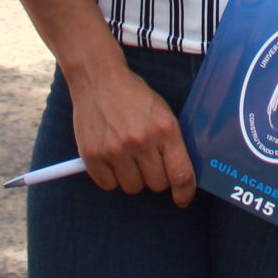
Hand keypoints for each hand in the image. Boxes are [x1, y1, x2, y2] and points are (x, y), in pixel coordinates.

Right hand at [70, 63, 196, 205]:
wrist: (98, 78)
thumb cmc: (134, 96)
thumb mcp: (163, 112)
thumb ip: (171, 142)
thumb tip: (179, 175)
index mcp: (165, 130)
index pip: (181, 175)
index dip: (185, 193)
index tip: (182, 199)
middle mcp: (141, 141)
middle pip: (157, 185)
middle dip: (155, 177)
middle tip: (147, 161)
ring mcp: (115, 150)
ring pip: (133, 188)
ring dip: (132, 177)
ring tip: (127, 156)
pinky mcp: (92, 155)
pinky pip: (108, 185)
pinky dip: (111, 177)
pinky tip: (111, 158)